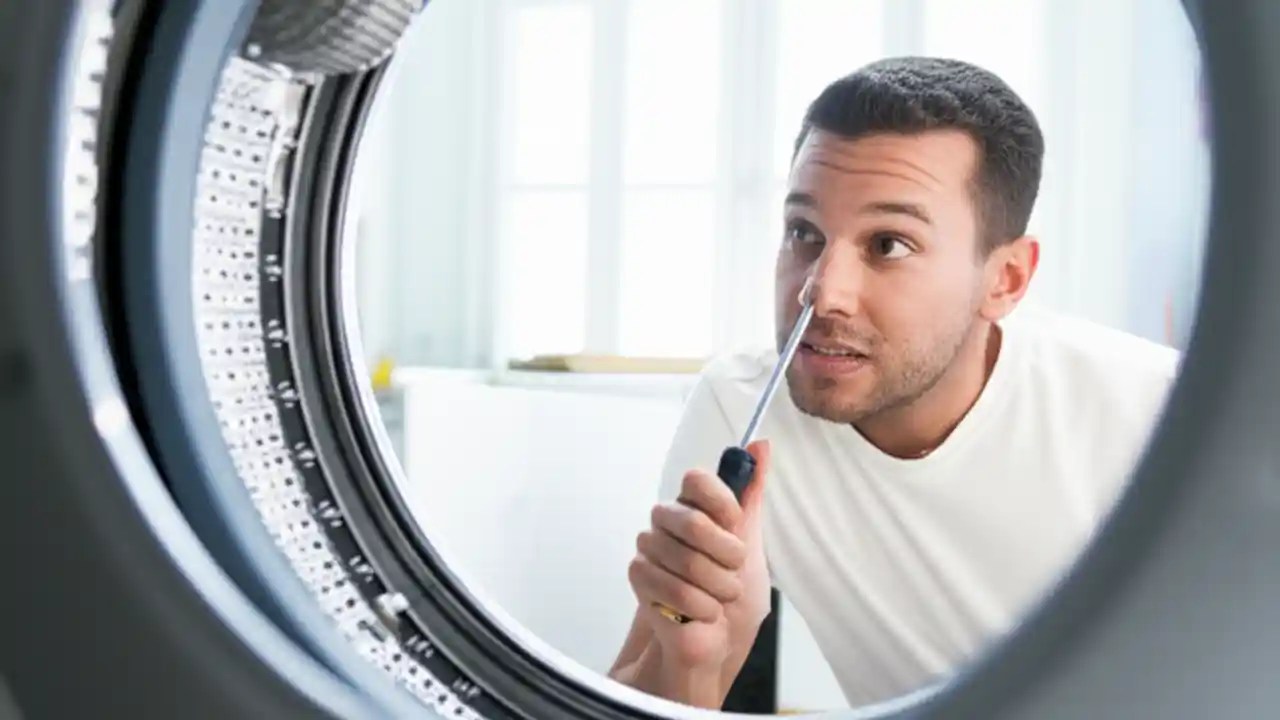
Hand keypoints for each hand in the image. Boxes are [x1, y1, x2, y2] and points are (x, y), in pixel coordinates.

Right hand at [627, 440, 772, 672]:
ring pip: (684, 557)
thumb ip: (752, 497)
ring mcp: (651, 548)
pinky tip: (701, 613)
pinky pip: (668, 584)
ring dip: (716, 586)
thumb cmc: (734, 603)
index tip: (735, 526)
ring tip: (720, 598)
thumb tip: (761, 446)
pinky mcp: (639, 577)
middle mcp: (669, 523)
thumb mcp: (755, 547)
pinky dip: (697, 605)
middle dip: (725, 554)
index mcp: (697, 508)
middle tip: (734, 573)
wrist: (717, 649)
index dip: (721, 503)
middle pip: (690, 518)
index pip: (696, 479)